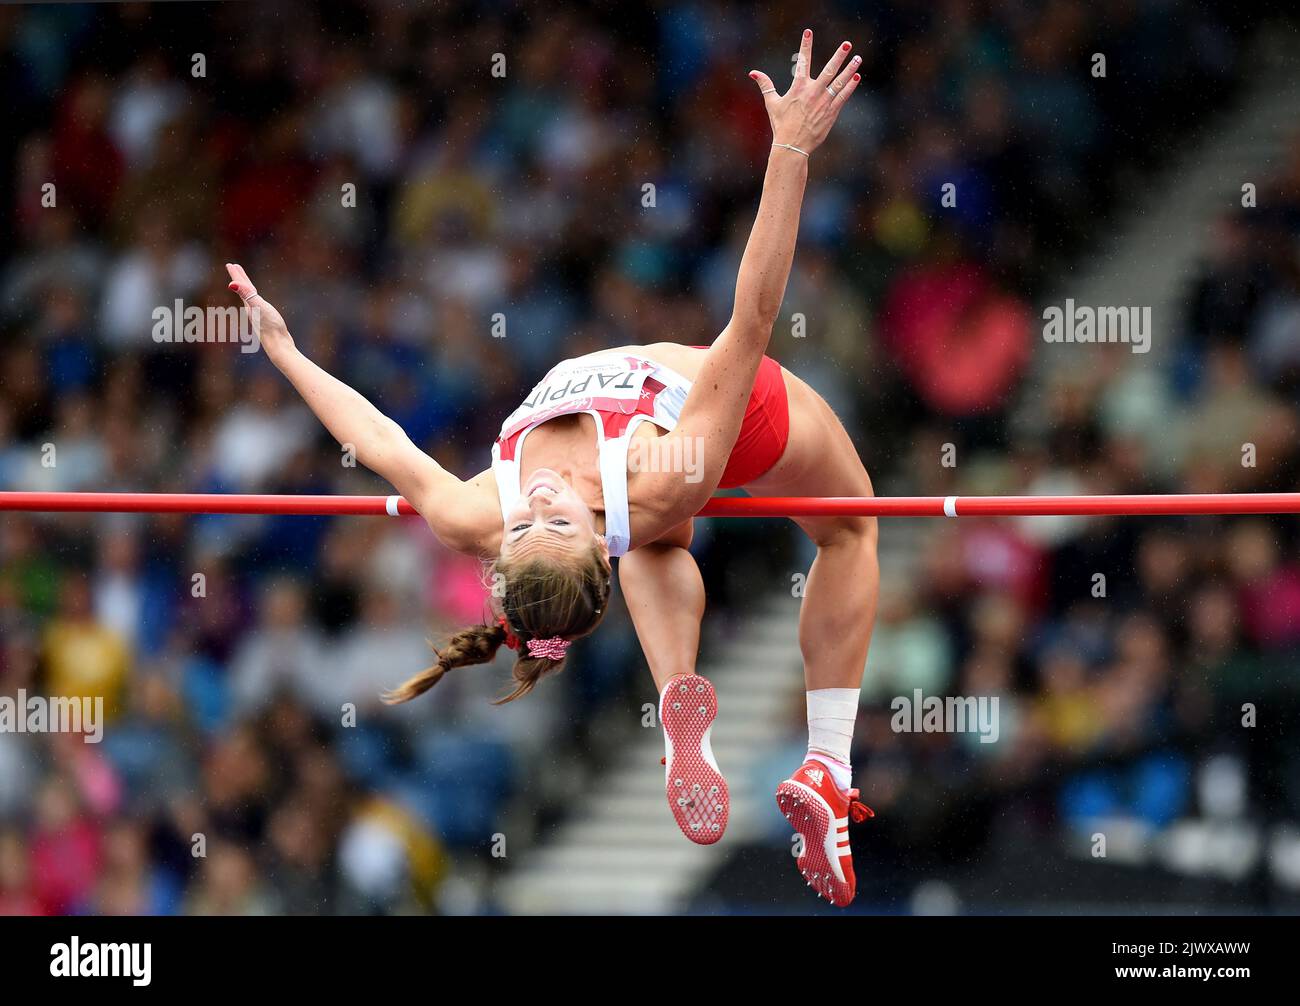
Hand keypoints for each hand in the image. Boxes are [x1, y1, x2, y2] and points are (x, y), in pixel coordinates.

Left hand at [225, 263, 291, 353]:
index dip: (237, 275)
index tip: (231, 264)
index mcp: (249, 304)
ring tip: (245, 282)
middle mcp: (252, 309)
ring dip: (246, 287)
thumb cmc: (270, 326)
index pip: (241, 285)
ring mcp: (258, 315)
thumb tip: (231, 284)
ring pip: (250, 297)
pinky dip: (255, 299)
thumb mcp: (259, 306)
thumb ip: (246, 294)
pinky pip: (258, 304)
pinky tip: (257, 301)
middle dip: (239, 278)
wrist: (279, 345)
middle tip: (234, 267)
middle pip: (244, 290)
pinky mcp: (266, 319)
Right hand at [750, 29, 860, 154]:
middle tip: (847, 45)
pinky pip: (843, 97)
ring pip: (839, 83)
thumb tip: (753, 73)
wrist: (792, 146)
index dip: (805, 45)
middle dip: (838, 56)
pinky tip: (857, 77)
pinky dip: (850, 87)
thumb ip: (765, 85)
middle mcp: (812, 93)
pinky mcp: (831, 113)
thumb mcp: (772, 103)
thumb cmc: (781, 124)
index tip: (808, 31)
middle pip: (828, 70)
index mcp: (798, 88)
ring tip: (858, 58)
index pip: (802, 61)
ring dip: (849, 70)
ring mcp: (823, 103)